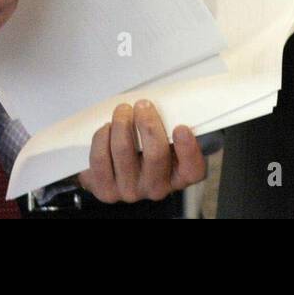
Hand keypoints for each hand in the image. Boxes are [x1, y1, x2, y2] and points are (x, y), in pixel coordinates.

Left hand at [77, 100, 205, 202]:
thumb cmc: (146, 145)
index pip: (193, 170)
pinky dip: (102, 138)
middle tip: (143, 105)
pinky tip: (106, 128)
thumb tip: (165, 103)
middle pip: (156, 155)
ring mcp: (131, 191)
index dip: (188, 149)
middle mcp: (157, 188)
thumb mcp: (166, 136)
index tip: (181, 127)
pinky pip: (100, 160)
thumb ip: (170, 124)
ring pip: (124, 152)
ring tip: (122, 110)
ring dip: (122, 124)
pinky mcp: (106, 190)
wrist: (116, 168)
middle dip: (148, 124)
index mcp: (180, 175)